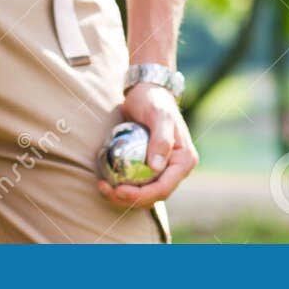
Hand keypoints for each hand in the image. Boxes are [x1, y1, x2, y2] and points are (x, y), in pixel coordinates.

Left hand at [97, 83, 196, 208]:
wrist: (147, 90)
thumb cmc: (154, 100)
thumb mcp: (158, 115)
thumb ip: (161, 139)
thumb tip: (156, 167)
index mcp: (184, 161)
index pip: (164, 188)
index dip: (141, 195)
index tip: (119, 190)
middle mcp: (177, 169)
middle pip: (154, 195)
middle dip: (130, 199)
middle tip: (108, 191)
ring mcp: (163, 169)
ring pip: (145, 193)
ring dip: (124, 196)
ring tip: (103, 187)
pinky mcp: (149, 166)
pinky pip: (137, 182)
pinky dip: (122, 185)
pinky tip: (105, 181)